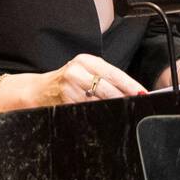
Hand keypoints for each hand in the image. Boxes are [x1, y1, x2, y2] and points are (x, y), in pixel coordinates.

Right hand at [0, 53, 146, 110]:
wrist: (36, 91)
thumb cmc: (65, 82)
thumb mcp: (84, 73)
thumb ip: (104, 79)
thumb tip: (131, 92)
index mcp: (86, 61)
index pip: (114, 73)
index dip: (130, 85)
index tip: (143, 93)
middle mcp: (77, 71)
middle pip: (107, 88)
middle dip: (123, 99)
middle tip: (136, 106)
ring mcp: (69, 87)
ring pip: (98, 102)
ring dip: (112, 109)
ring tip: (123, 114)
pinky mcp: (63, 101)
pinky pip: (86, 110)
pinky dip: (97, 115)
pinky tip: (104, 118)